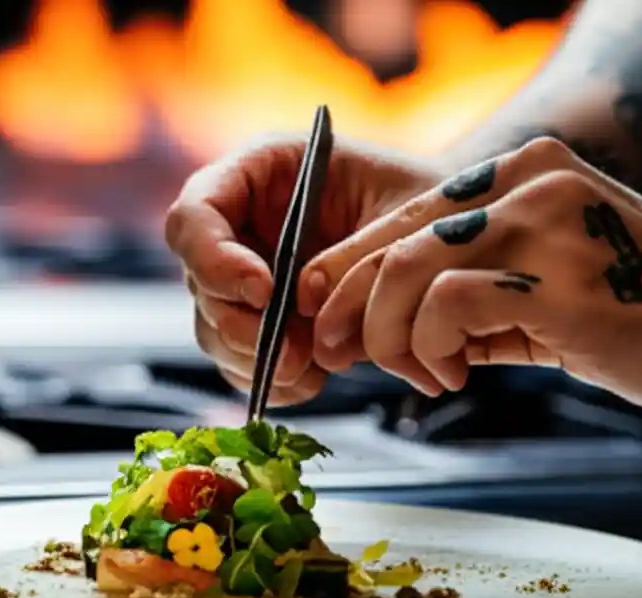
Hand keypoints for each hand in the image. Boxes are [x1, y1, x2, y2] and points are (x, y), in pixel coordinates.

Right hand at [165, 133, 444, 404]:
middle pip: (198, 281)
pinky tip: (310, 379)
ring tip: (307, 366)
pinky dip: (270, 381)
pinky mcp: (262, 322)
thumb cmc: (425, 203)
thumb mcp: (398, 212)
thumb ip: (348, 255)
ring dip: (254, 358)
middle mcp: (241, 223)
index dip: (216, 258)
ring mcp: (246, 276)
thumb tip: (303, 305)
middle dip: (240, 324)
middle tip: (291, 351)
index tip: (265, 292)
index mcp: (261, 171)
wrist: (445, 238)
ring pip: (213, 329)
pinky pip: (241, 363)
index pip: (196, 213)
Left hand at [307, 137, 641, 422]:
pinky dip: (430, 348)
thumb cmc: (641, 315)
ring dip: (389, 335)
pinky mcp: (560, 277)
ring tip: (420, 373)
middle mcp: (531, 180)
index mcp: (523, 171)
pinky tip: (453, 374)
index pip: (403, 215)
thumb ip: (463, 292)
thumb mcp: (539, 287)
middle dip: (347, 304)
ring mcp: (547, 222)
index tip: (323, 315)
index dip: (348, 269)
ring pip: (407, 269)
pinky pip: (447, 305)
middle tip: (334, 352)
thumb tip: (372, 325)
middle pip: (392, 239)